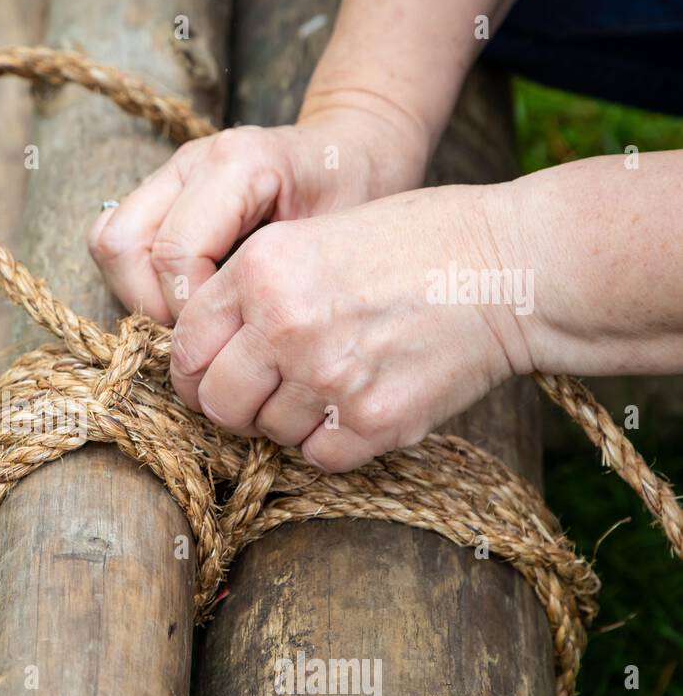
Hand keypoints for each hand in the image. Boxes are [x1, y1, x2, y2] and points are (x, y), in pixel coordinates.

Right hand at [88, 108, 427, 324]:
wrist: (353, 154)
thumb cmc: (354, 201)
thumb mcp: (337, 241)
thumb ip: (281, 281)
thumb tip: (235, 347)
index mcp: (239, 162)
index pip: (175, 251)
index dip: (190, 309)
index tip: (230, 335)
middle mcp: (191, 161)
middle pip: (122, 244)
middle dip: (153, 306)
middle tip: (204, 335)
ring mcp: (167, 174)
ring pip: (108, 241)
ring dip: (137, 296)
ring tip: (191, 322)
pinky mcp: (158, 192)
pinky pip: (116, 241)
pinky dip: (136, 282)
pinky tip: (183, 303)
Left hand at [169, 183, 537, 471]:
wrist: (510, 268)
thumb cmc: (414, 247)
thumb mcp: (313, 239)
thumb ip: (251, 292)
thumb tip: (203, 356)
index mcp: (260, 270)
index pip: (185, 349)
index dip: (196, 372)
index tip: (215, 377)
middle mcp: (284, 324)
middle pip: (216, 402)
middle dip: (235, 405)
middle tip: (268, 392)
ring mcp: (327, 376)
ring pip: (268, 432)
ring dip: (291, 419)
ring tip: (336, 380)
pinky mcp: (372, 420)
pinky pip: (318, 456)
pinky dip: (334, 441)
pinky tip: (363, 401)